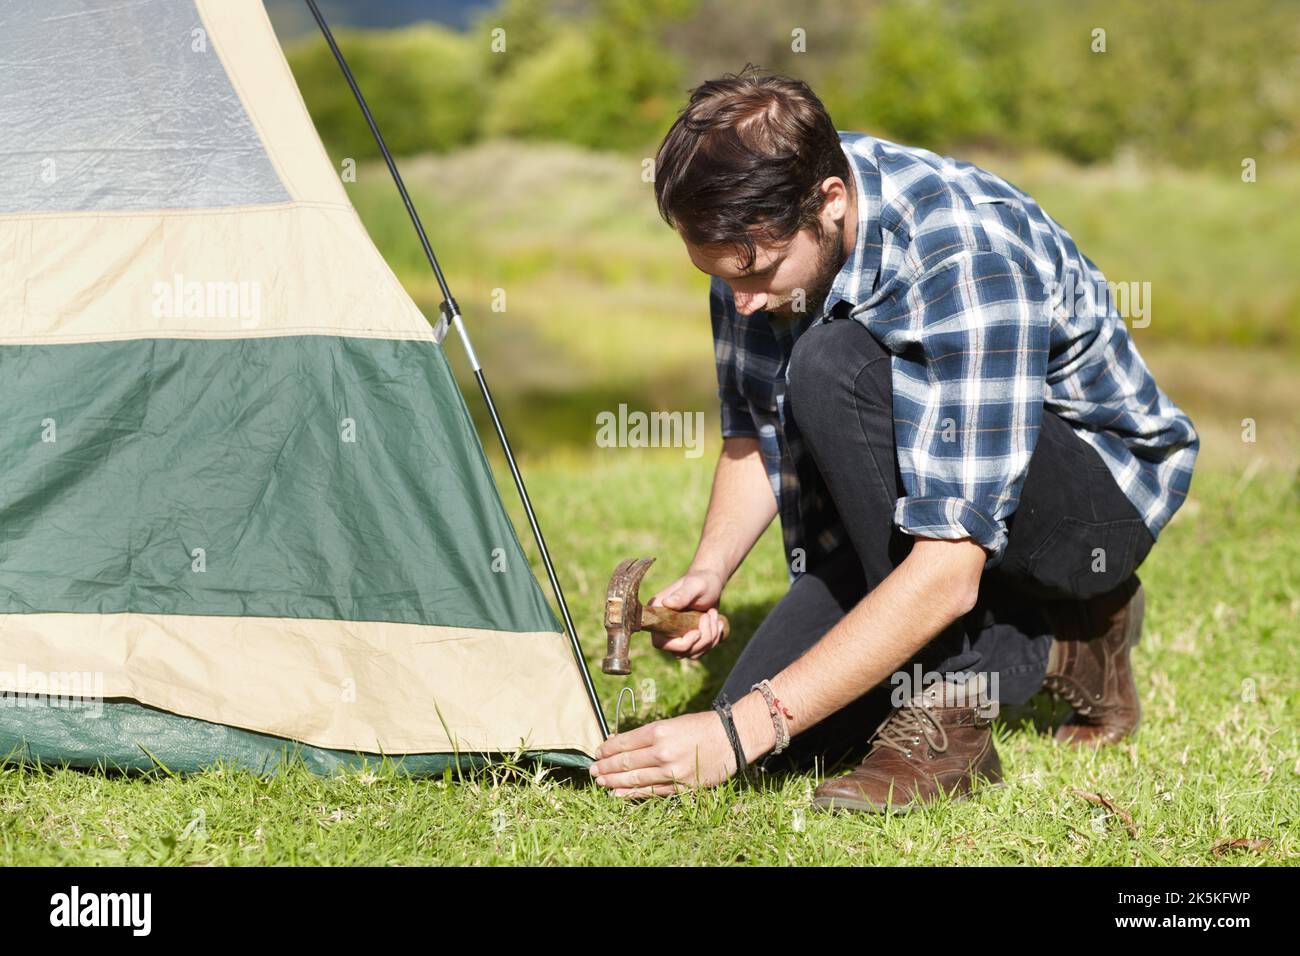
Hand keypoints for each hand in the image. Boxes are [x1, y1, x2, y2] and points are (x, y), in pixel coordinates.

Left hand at [588, 711, 738, 796]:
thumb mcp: (672, 723)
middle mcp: (663, 751)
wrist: (732, 738)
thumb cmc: (701, 727)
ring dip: (613, 781)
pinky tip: (617, 794)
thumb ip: (648, 735)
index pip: (624, 742)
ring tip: (600, 782)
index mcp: (659, 731)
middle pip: (626, 762)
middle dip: (605, 766)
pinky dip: (631, 794)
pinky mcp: (681, 786)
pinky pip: (651, 791)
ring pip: (635, 779)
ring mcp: (672, 771)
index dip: (608, 749)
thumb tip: (621, 744)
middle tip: (592, 770)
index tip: (598, 752)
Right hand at [647, 566, 726, 659]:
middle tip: (709, 616)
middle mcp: (664, 628)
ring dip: (709, 638)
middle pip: (679, 651)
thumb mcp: (694, 585)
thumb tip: (667, 603)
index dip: (680, 644)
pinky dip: (713, 639)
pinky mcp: (689, 639)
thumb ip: (682, 594)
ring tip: (713, 615)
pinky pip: (701, 650)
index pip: (660, 642)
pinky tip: (718, 622)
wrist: (711, 583)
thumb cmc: (701, 581)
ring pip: (692, 653)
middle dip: (701, 640)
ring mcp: (676, 635)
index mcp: (658, 614)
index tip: (697, 632)